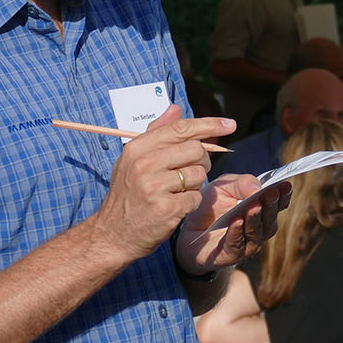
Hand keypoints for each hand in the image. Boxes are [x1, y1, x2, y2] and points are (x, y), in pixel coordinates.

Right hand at [90, 106, 233, 262]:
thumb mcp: (132, 160)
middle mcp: (144, 164)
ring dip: (196, 185)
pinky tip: (176, 206)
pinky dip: (191, 203)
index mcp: (137, 148)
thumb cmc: (127, 195)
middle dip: (202, 161)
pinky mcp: (166, 208)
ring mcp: (154, 186)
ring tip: (177, 192)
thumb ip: (156, 133)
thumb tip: (176, 108)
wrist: (112, 234)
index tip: (230, 124)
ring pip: (199, 175)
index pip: (180, 129)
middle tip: (191, 172)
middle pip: (196, 150)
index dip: (209, 124)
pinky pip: (196, 198)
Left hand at [175, 172, 292, 273]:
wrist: (187, 229)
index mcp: (261, 211)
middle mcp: (258, 230)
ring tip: (254, 206)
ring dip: (255, 219)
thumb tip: (258, 188)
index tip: (286, 185)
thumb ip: (241, 183)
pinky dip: (237, 233)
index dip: (284, 196)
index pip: (278, 204)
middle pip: (270, 220)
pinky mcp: (228, 256)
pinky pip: (236, 245)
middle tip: (270, 193)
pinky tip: (237, 221)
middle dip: (271, 206)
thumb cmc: (210, 205)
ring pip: (256, 234)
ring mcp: (245, 245)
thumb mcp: (224, 187)